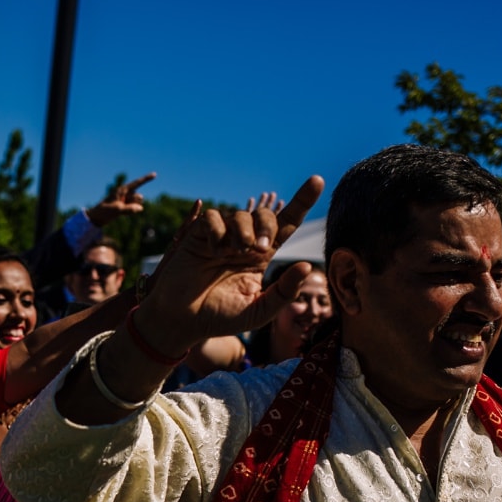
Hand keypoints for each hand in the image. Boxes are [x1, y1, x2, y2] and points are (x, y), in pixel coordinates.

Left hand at [86, 172, 155, 226]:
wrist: (98, 218)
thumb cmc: (105, 211)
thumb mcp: (117, 210)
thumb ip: (129, 209)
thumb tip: (141, 208)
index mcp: (122, 189)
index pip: (137, 183)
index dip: (146, 178)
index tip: (155, 174)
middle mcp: (126, 193)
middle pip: (139, 197)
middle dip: (135, 203)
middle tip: (121, 206)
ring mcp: (127, 200)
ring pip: (138, 203)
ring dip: (133, 208)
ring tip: (120, 210)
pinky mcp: (127, 206)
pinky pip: (135, 208)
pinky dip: (132, 212)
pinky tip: (121, 213)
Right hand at [135, 175, 323, 354]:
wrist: (183, 321)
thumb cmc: (219, 318)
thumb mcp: (258, 311)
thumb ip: (284, 292)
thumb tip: (307, 266)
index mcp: (261, 258)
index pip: (287, 225)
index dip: (301, 202)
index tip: (318, 180)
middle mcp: (244, 243)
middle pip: (266, 216)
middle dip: (267, 225)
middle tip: (260, 249)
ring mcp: (222, 238)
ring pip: (240, 215)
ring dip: (243, 231)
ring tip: (234, 253)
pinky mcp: (199, 236)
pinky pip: (213, 218)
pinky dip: (217, 232)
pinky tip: (213, 251)